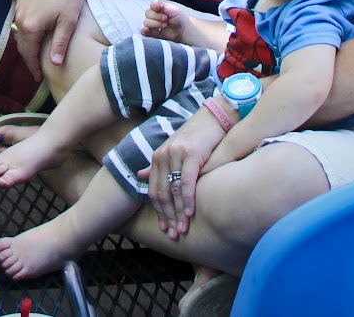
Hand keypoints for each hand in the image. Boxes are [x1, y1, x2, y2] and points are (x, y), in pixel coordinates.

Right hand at [11, 0, 86, 77]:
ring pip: (19, 33)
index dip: (34, 68)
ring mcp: (19, 8)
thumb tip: (55, 64)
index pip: (29, 54)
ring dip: (26, 45)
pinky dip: (25, 32)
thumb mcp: (68, 22)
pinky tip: (34, 35)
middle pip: (21, 45)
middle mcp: (20, 18)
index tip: (39, 78)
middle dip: (28, 59)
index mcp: (31, 26)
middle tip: (37, 70)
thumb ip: (59, 44)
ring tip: (35, 54)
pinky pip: (19, 21)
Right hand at [142, 0, 183, 41]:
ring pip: (146, 22)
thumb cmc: (179, 19)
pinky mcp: (152, 33)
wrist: (183, 30)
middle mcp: (153, 15)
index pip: (152, 5)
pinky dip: (145, 31)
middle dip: (157, 16)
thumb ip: (167, 8)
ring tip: (164, 25)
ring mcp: (152, 24)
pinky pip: (144, 32)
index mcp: (158, 7)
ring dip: (155, 24)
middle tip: (165, 18)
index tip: (160, 7)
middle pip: (148, 13)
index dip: (154, 6)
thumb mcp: (175, 12)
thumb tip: (159, 5)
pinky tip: (147, 30)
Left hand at [143, 111, 224, 238]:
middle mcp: (163, 155)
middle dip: (167, 217)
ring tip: (182, 230)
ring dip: (177, 213)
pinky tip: (190, 213)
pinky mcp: (191, 154)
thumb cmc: (197, 136)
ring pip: (173, 191)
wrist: (214, 117)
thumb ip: (158, 165)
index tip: (164, 228)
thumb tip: (139, 175)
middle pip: (161, 194)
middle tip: (173, 235)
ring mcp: (176, 155)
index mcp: (158, 157)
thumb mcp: (174, 150)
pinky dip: (187, 200)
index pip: (154, 190)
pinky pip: (186, 183)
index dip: (158, 212)